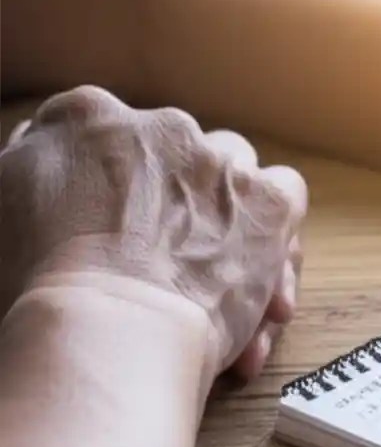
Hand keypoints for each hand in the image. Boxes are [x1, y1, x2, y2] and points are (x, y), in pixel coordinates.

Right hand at [0, 86, 304, 383]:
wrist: (109, 330)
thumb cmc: (34, 285)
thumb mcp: (0, 210)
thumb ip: (26, 166)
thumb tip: (38, 145)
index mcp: (83, 116)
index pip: (96, 133)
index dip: (103, 182)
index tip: (102, 222)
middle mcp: (159, 125)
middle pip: (171, 155)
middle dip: (168, 202)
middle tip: (159, 263)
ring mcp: (221, 161)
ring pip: (232, 173)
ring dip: (225, 217)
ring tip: (210, 280)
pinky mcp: (270, 201)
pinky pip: (286, 195)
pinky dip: (275, 232)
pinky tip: (256, 278)